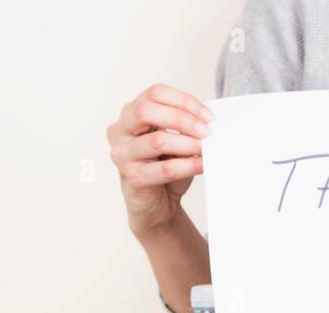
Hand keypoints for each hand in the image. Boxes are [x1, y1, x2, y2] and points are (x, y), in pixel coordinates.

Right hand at [107, 84, 213, 237]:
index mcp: (130, 113)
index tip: (208, 116)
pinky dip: (188, 166)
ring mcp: (122, 154)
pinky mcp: (132, 177)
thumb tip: (207, 121)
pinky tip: (202, 165)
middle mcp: (120, 131)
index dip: (184, 101)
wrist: (157, 204)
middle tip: (206, 131)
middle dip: (182, 118)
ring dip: (187, 143)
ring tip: (205, 149)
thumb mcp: (174, 139)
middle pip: (147, 111)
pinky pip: (164, 169)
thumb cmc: (165, 167)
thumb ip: (184, 125)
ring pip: (156, 141)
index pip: (154, 93)